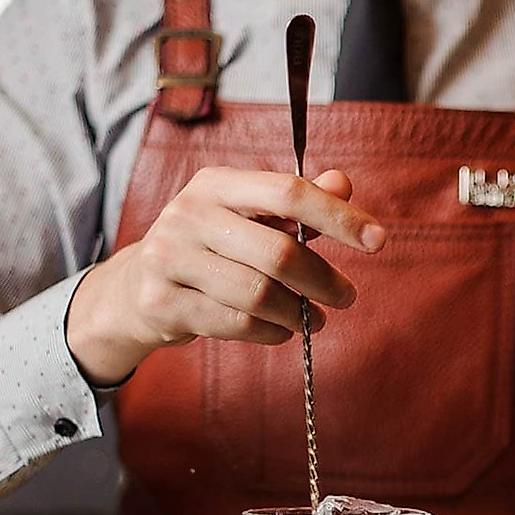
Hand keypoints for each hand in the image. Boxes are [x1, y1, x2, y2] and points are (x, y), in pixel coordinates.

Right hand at [66, 167, 384, 385]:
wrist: (137, 287)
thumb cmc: (212, 246)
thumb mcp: (250, 216)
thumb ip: (297, 202)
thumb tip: (344, 182)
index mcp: (216, 184)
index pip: (288, 191)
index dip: (339, 216)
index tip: (378, 241)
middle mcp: (188, 214)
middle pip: (278, 252)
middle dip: (324, 281)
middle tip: (347, 297)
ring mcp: (169, 259)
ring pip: (258, 295)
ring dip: (298, 312)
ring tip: (315, 318)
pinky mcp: (163, 303)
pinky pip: (237, 324)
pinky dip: (272, 332)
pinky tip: (282, 330)